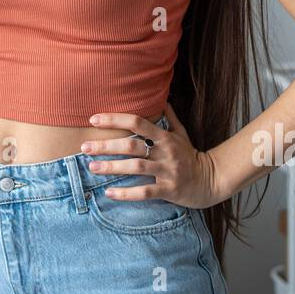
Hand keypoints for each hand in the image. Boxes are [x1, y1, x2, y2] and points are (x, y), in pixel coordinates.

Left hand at [80, 103, 221, 209]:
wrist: (210, 180)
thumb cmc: (190, 156)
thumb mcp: (182, 134)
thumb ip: (170, 117)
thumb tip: (163, 99)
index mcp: (165, 137)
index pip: (137, 122)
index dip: (115, 119)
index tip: (94, 119)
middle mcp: (165, 152)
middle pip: (132, 145)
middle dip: (106, 145)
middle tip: (84, 147)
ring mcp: (167, 171)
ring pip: (136, 168)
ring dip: (112, 167)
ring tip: (92, 167)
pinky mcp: (169, 189)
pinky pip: (145, 192)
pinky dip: (126, 193)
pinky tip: (109, 193)